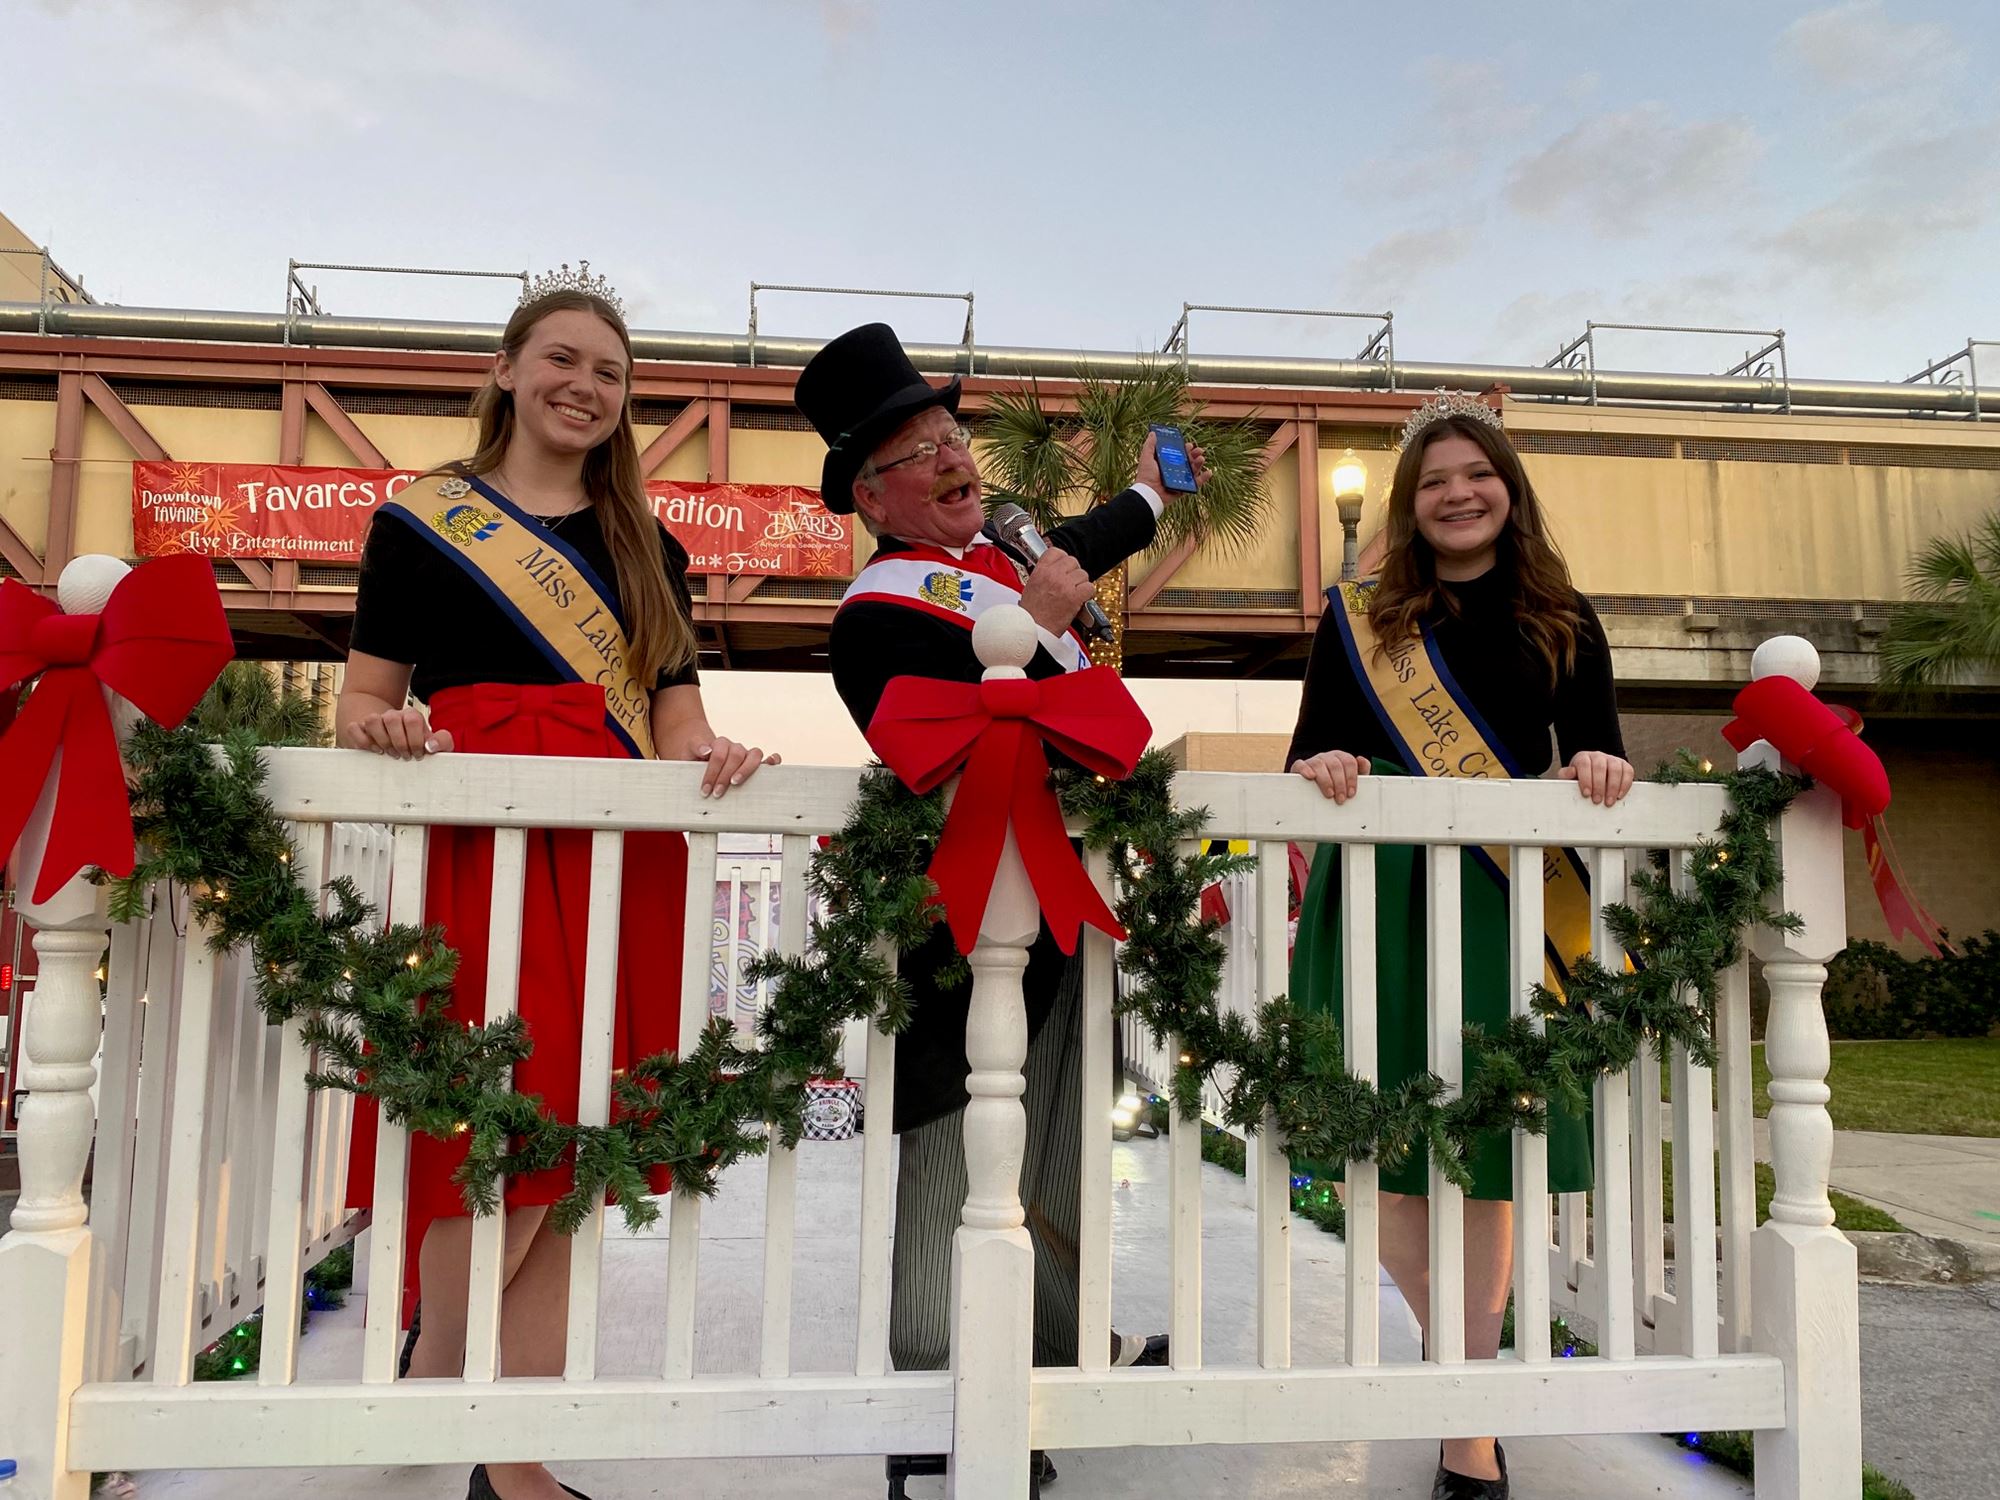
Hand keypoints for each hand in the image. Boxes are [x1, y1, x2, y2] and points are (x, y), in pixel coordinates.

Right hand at [338, 707, 453, 759]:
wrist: (399, 747)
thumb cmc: (418, 747)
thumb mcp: (435, 745)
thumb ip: (442, 742)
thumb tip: (431, 746)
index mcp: (411, 716)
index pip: (413, 719)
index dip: (416, 740)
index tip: (418, 755)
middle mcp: (392, 716)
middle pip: (392, 718)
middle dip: (400, 742)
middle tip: (404, 756)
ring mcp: (375, 721)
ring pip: (372, 719)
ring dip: (381, 739)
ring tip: (388, 754)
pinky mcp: (360, 729)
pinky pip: (354, 728)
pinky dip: (362, 741)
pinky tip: (373, 751)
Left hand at [691, 736, 779, 797]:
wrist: (698, 750)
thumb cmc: (693, 754)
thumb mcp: (688, 749)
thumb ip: (695, 747)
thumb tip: (706, 750)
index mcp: (719, 743)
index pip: (718, 754)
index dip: (712, 772)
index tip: (705, 790)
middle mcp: (735, 747)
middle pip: (736, 755)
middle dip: (725, 775)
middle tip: (717, 793)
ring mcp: (746, 754)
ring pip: (753, 755)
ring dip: (746, 770)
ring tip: (736, 783)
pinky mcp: (755, 763)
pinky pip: (767, 758)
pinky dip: (772, 760)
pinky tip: (771, 765)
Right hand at [1017, 547, 1093, 635]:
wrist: (1035, 631)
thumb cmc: (1031, 615)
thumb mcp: (1030, 587)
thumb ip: (1042, 575)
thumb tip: (1053, 570)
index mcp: (1040, 571)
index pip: (1056, 551)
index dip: (1062, 558)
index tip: (1063, 566)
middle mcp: (1053, 575)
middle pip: (1072, 561)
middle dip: (1073, 572)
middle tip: (1070, 583)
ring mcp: (1065, 585)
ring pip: (1083, 574)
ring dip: (1081, 583)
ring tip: (1074, 593)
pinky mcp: (1075, 597)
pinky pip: (1089, 587)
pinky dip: (1088, 594)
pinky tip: (1080, 600)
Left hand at [1136, 430, 1208, 497]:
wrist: (1149, 493)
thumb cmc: (1146, 476)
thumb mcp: (1146, 458)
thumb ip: (1149, 445)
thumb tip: (1153, 433)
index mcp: (1167, 463)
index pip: (1179, 454)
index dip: (1185, 449)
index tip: (1190, 444)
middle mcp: (1174, 471)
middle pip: (1188, 461)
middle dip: (1195, 454)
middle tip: (1199, 450)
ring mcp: (1180, 480)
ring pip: (1193, 470)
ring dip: (1199, 463)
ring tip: (1201, 458)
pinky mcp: (1183, 489)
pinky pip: (1196, 484)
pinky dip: (1203, 478)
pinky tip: (1209, 472)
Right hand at [1291, 750, 1368, 802]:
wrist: (1312, 788)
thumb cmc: (1334, 784)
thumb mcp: (1349, 779)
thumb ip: (1361, 771)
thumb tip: (1363, 761)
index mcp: (1341, 757)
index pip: (1349, 762)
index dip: (1351, 778)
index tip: (1351, 793)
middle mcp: (1327, 757)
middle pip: (1335, 765)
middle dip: (1340, 783)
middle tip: (1341, 799)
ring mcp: (1313, 761)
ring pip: (1319, 764)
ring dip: (1326, 780)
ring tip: (1329, 794)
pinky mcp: (1299, 767)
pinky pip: (1301, 764)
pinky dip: (1305, 769)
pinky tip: (1310, 777)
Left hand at [1559, 750, 1634, 806]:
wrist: (1593, 775)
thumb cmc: (1580, 778)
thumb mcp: (1570, 778)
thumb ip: (1566, 776)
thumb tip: (1569, 773)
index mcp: (1583, 758)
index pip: (1584, 764)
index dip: (1585, 779)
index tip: (1586, 794)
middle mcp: (1598, 756)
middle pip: (1600, 767)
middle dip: (1599, 786)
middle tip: (1597, 801)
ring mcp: (1612, 759)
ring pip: (1615, 769)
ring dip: (1613, 787)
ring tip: (1609, 801)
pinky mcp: (1624, 765)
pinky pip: (1628, 772)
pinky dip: (1625, 784)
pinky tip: (1620, 795)